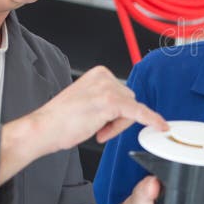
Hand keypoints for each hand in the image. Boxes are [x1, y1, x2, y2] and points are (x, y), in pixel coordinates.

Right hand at [30, 66, 167, 153]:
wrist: (43, 129)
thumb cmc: (59, 120)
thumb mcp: (87, 101)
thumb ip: (106, 100)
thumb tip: (127, 110)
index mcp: (98, 74)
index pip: (122, 93)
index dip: (115, 112)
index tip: (102, 121)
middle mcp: (104, 77)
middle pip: (129, 100)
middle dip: (118, 119)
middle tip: (97, 129)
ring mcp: (108, 89)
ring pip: (131, 109)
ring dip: (117, 125)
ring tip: (95, 129)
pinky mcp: (111, 103)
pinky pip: (139, 113)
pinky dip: (151, 120)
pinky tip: (160, 125)